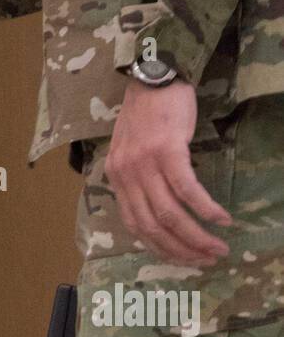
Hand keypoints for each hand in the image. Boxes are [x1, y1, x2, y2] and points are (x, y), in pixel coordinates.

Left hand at [105, 79, 231, 267]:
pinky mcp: (167, 150)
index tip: (183, 259)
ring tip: (218, 247)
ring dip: (196, 236)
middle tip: (207, 260)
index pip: (135, 225)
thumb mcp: (130, 150)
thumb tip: (159, 211)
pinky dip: (205, 208)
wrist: (153, 76)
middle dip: (182, 250)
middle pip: (153, 226)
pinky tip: (221, 218)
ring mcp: (144, 163)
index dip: (161, 248)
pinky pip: (187, 189)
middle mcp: (125, 174)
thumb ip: (138, 179)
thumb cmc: (147, 113)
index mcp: (116, 177)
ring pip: (170, 213)